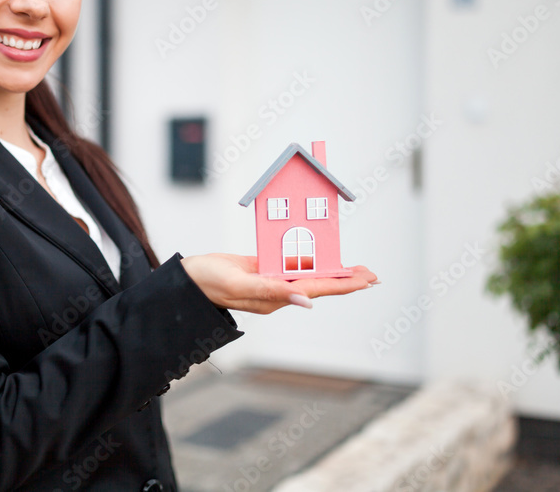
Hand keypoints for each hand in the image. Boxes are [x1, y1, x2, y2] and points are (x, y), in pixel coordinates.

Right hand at [180, 253, 377, 314]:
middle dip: (346, 279)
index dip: (343, 284)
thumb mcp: (240, 285)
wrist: (187, 279)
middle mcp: (276, 292)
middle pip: (319, 284)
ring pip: (308, 275)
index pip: (316, 288)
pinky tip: (319, 258)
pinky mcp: (261, 269)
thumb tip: (306, 301)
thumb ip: (272, 292)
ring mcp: (269, 281)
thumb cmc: (209, 282)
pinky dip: (308, 260)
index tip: (366, 280)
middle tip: (372, 275)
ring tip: (355, 269)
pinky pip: (289, 265)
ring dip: (332, 271)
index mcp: (274, 297)